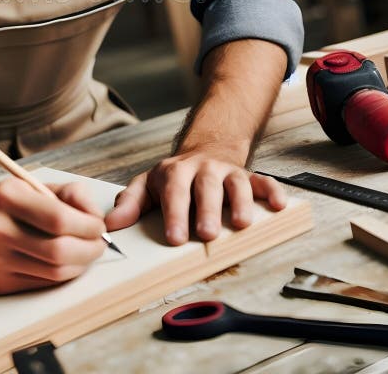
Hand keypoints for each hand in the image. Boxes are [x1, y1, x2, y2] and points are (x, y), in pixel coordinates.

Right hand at [0, 178, 107, 293]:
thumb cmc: (2, 205)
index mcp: (6, 197)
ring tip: (86, 253)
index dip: (88, 225)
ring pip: (54, 273)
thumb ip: (68, 194)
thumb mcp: (30, 186)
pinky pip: (41, 285)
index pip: (59, 218)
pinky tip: (65, 264)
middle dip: (90, 249)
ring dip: (80, 265)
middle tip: (99, 243)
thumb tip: (98, 216)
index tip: (99, 225)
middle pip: (59, 250)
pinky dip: (61, 276)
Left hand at [104, 145, 285, 243]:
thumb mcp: (148, 186)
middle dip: (207, 210)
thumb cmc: (174, 177)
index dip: (174, 215)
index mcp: (174, 173)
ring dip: (240, 202)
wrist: (204, 149)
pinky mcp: (247, 176)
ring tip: (242, 224)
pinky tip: (278, 205)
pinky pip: (262, 180)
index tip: (173, 238)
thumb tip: (110, 224)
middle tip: (207, 234)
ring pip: (235, 183)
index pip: (173, 193)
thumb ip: (130, 204)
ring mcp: (226, 172)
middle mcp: (202, 170)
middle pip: (205, 188)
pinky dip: (272, 191)